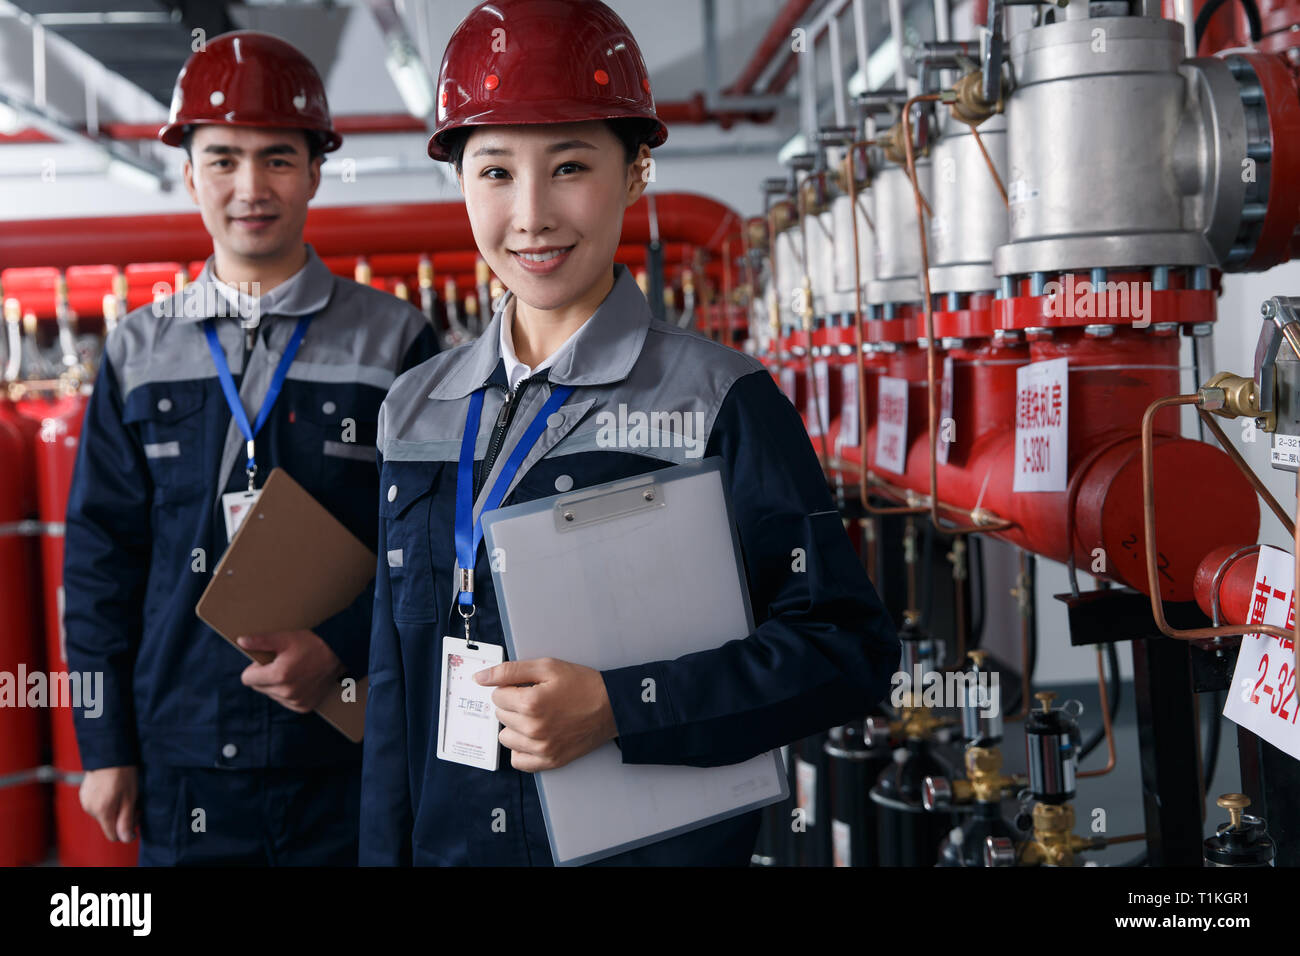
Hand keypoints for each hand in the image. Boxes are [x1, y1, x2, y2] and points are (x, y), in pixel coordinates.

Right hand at [79, 766, 137, 842]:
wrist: (108, 753)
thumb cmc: (122, 773)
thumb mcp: (130, 797)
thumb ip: (126, 820)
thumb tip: (126, 839)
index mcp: (102, 812)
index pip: (112, 836)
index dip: (126, 829)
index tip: (136, 815)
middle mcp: (90, 809)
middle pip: (108, 824)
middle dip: (122, 817)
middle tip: (134, 802)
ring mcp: (85, 802)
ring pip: (103, 815)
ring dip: (114, 808)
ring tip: (123, 792)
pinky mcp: (84, 795)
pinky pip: (97, 806)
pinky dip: (106, 802)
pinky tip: (113, 789)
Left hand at [237, 630, 345, 712]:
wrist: (338, 654)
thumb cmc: (311, 643)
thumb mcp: (284, 638)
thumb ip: (261, 641)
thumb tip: (241, 641)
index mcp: (279, 675)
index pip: (247, 679)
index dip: (254, 668)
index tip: (265, 661)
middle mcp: (286, 692)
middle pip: (258, 688)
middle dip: (265, 676)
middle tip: (281, 663)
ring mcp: (296, 701)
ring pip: (272, 695)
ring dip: (276, 685)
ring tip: (292, 671)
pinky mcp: (304, 707)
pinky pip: (286, 702)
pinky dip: (288, 692)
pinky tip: (299, 680)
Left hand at [476, 657, 617, 771]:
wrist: (611, 707)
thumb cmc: (582, 684)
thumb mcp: (547, 667)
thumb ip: (510, 670)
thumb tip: (480, 678)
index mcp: (531, 703)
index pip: (497, 695)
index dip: (511, 687)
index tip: (527, 686)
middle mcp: (533, 729)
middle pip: (500, 715)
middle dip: (513, 705)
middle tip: (536, 699)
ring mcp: (541, 748)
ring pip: (505, 737)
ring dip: (515, 726)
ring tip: (535, 717)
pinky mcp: (549, 761)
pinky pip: (518, 760)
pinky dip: (521, 748)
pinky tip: (534, 736)